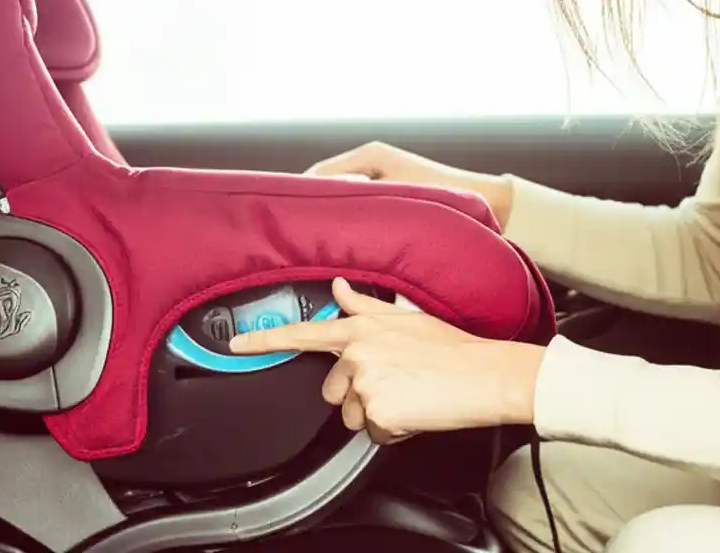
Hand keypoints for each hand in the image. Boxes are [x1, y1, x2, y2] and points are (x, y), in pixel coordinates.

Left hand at [229, 279, 544, 443]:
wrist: (484, 374)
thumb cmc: (452, 348)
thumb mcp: (405, 317)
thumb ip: (364, 306)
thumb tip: (339, 286)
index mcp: (361, 328)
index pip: (302, 334)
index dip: (264, 341)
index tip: (235, 345)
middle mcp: (357, 353)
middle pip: (332, 390)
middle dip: (357, 395)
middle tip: (396, 385)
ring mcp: (365, 382)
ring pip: (353, 415)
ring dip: (377, 413)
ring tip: (410, 396)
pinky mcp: (378, 410)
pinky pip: (374, 433)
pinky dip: (393, 430)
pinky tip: (415, 412)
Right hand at [306, 142, 512, 224]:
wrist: (487, 204)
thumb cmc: (448, 198)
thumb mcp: (398, 199)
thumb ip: (359, 202)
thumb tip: (324, 210)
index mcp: (369, 155)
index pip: (318, 173)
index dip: (300, 194)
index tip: (285, 216)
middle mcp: (371, 164)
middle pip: (326, 186)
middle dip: (312, 208)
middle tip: (295, 234)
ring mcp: (379, 180)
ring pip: (340, 201)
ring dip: (331, 219)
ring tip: (314, 242)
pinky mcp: (388, 199)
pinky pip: (357, 210)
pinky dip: (348, 224)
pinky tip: (342, 244)